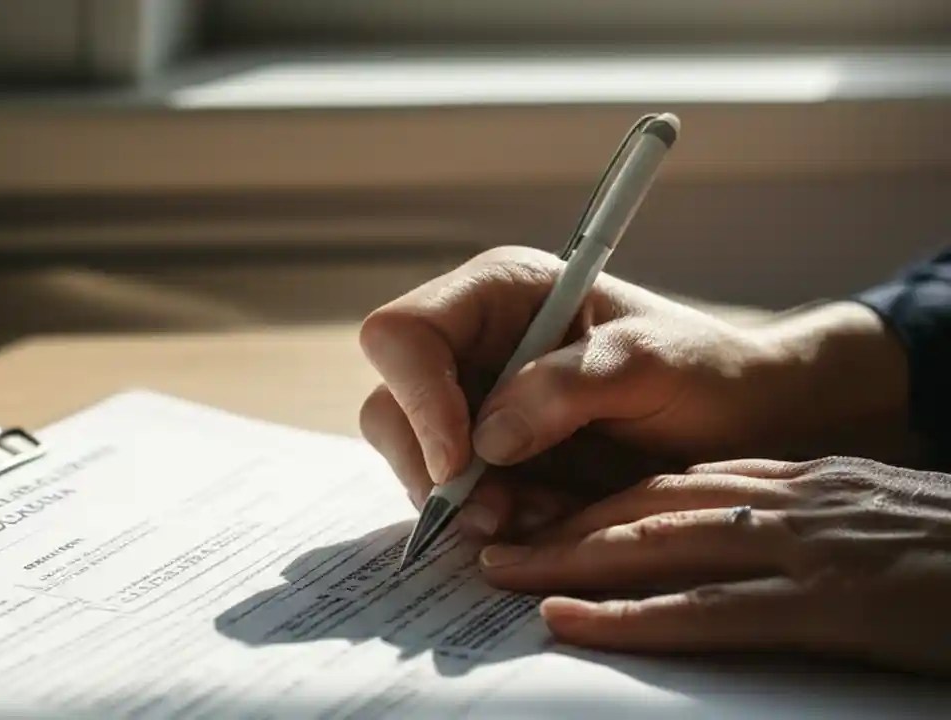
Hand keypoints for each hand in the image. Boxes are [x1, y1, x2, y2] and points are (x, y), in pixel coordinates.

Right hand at [358, 246, 913, 537]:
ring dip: (468, 504)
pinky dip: (491, 521)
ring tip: (545, 514)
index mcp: (497, 293)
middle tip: (500, 512)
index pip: (402, 335)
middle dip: (436, 469)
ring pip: (413, 460)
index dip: (417, 398)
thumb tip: (485, 439)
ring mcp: (472, 402)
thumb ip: (567, 387)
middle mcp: (470, 344)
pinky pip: (452, 498)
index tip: (465, 460)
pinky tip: (548, 517)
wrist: (743, 423)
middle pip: (390, 406)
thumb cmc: (707, 374)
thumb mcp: (651, 365)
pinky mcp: (486, 455)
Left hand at [477, 456, 950, 674]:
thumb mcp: (879, 527)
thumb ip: (808, 529)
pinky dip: (630, 616)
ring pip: (662, 543)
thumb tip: (733, 554)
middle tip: (494, 538)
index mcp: (805, 485)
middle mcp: (794, 502)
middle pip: (653, 502)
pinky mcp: (833, 604)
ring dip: (571, 559)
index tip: (541, 513)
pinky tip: (570, 621)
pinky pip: (709, 609)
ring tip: (503, 572)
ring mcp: (810, 549)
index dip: (600, 498)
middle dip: (566, 522)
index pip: (680, 482)